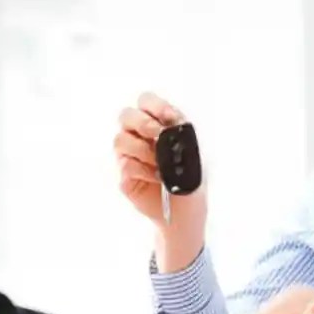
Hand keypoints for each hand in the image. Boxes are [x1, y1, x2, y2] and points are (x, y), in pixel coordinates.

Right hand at [114, 92, 205, 271]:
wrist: (186, 212)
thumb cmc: (191, 180)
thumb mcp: (193, 155)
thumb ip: (180, 137)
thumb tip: (168, 128)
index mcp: (158, 125)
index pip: (146, 101)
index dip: (155, 105)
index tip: (169, 117)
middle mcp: (139, 136)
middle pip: (126, 115)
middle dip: (142, 122)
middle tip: (158, 135)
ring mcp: (129, 155)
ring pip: (120, 139)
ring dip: (143, 150)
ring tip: (161, 164)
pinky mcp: (124, 175)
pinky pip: (125, 165)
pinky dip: (143, 170)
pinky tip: (157, 178)